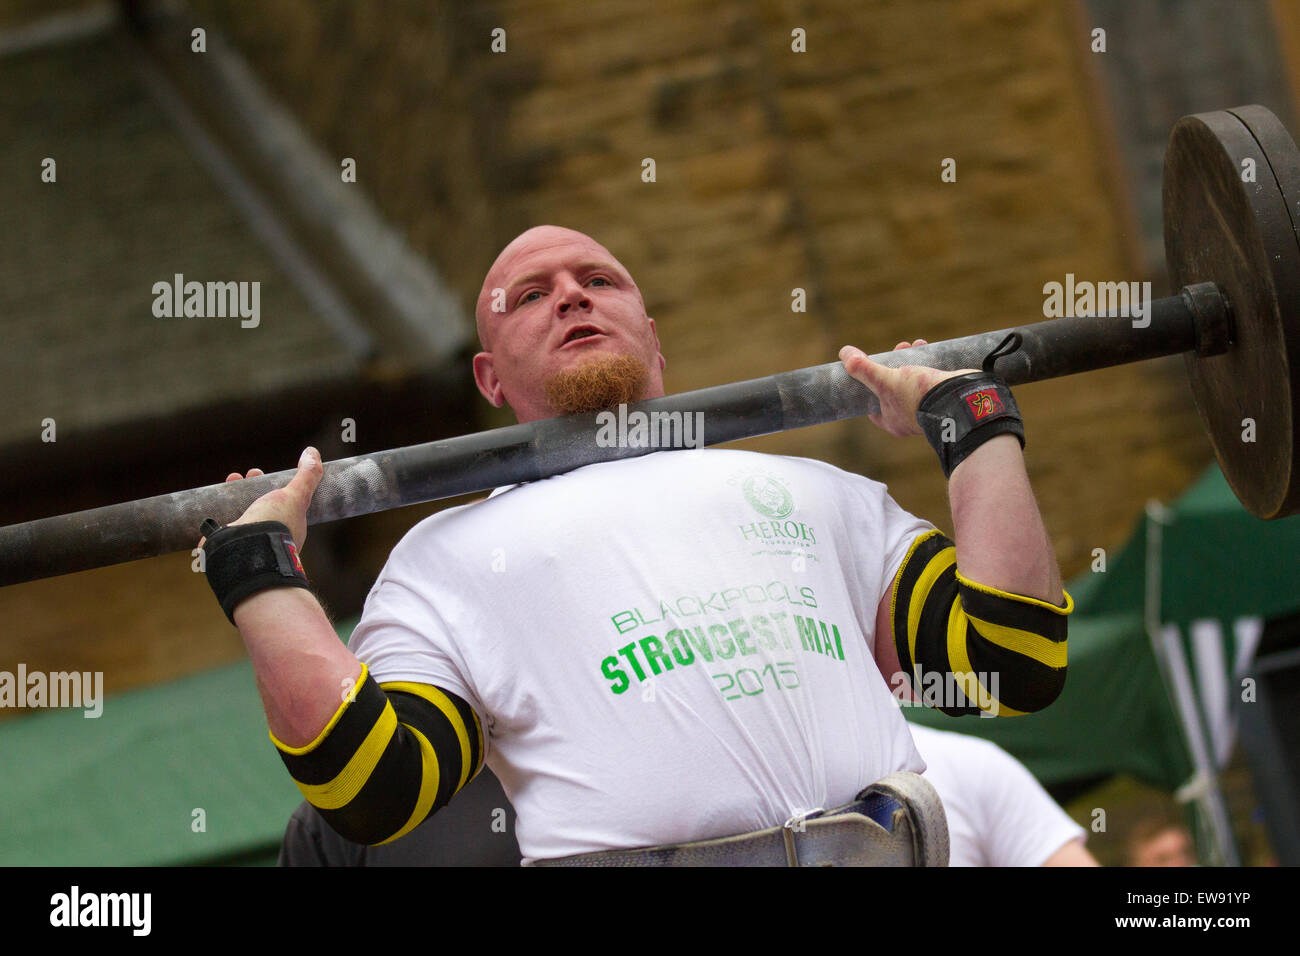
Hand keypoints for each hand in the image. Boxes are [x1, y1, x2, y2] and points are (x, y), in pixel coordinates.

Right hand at [197, 447, 323, 550]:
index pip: (277, 503)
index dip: (267, 486)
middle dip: (248, 488)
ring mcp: (244, 541)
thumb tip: (313, 452)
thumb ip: (307, 476)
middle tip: (241, 475)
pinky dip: (214, 517)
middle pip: (255, 507)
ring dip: (231, 497)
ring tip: (231, 480)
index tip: (257, 473)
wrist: (248, 550)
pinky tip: (210, 506)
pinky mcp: (224, 545)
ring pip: (237, 516)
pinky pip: (217, 529)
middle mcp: (265, 535)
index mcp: (284, 527)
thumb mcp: (296, 495)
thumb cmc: (276, 523)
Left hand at [839, 339, 978, 437]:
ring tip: (917, 344)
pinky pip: (932, 379)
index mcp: (893, 421)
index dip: (870, 385)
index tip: (872, 366)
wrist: (962, 398)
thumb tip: (844, 354)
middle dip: (895, 365)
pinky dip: (929, 363)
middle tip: (899, 347)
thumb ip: (864, 369)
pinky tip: (930, 348)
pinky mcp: (944, 397)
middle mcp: (910, 418)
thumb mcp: (886, 380)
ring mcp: (928, 408)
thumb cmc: (920, 395)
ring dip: (913, 360)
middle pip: (894, 388)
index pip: (873, 405)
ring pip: (914, 382)